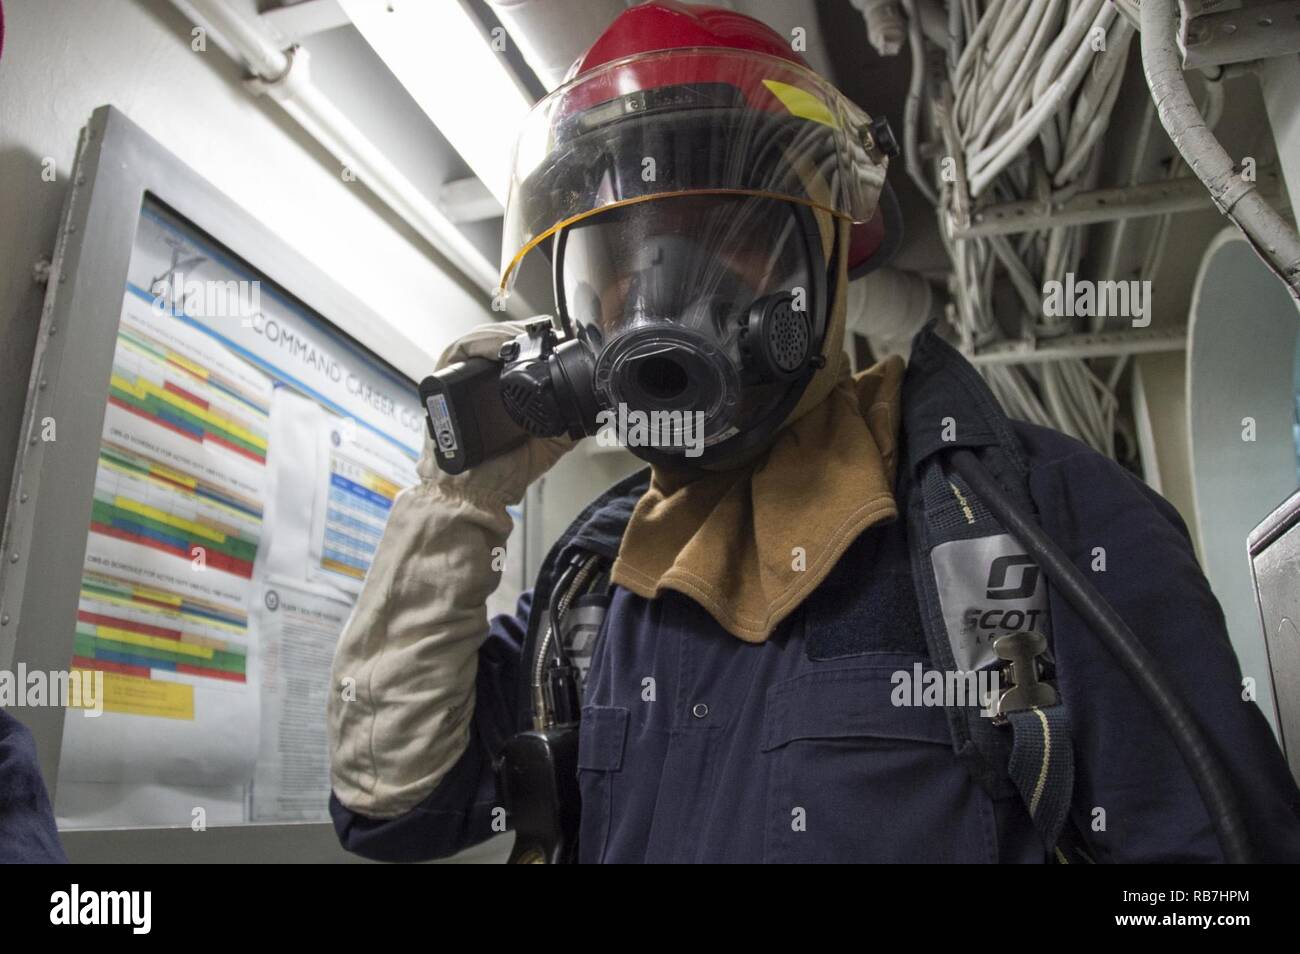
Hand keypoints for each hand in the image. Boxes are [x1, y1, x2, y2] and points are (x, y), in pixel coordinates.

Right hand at [420, 320, 573, 506]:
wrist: (470, 497)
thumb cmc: (499, 475)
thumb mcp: (544, 446)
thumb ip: (565, 426)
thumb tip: (594, 410)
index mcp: (497, 394)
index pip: (512, 352)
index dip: (533, 338)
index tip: (556, 335)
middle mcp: (474, 385)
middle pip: (494, 340)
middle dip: (520, 331)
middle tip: (544, 332)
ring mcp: (455, 383)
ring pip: (476, 340)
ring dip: (503, 332)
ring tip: (524, 335)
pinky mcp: (439, 385)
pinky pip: (456, 352)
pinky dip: (479, 342)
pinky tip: (500, 346)